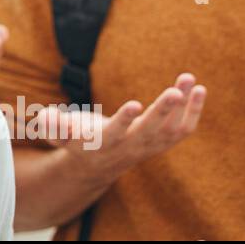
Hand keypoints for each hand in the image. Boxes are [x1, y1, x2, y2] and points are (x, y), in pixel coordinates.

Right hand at [29, 74, 206, 178]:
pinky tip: (199, 90)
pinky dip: (193, 112)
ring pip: (171, 130)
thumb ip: (52, 126)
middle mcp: (129, 149)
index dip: (124, 121)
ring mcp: (148, 148)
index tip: (134, 104)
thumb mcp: (59, 135)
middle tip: (175, 90)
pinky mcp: (161, 143)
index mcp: (103, 145)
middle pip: (150, 132)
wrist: (96, 165)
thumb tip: (45, 117)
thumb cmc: (76, 141)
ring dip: (183, 106)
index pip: (116, 135)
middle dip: (163, 111)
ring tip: (187, 78)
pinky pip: (183, 130)